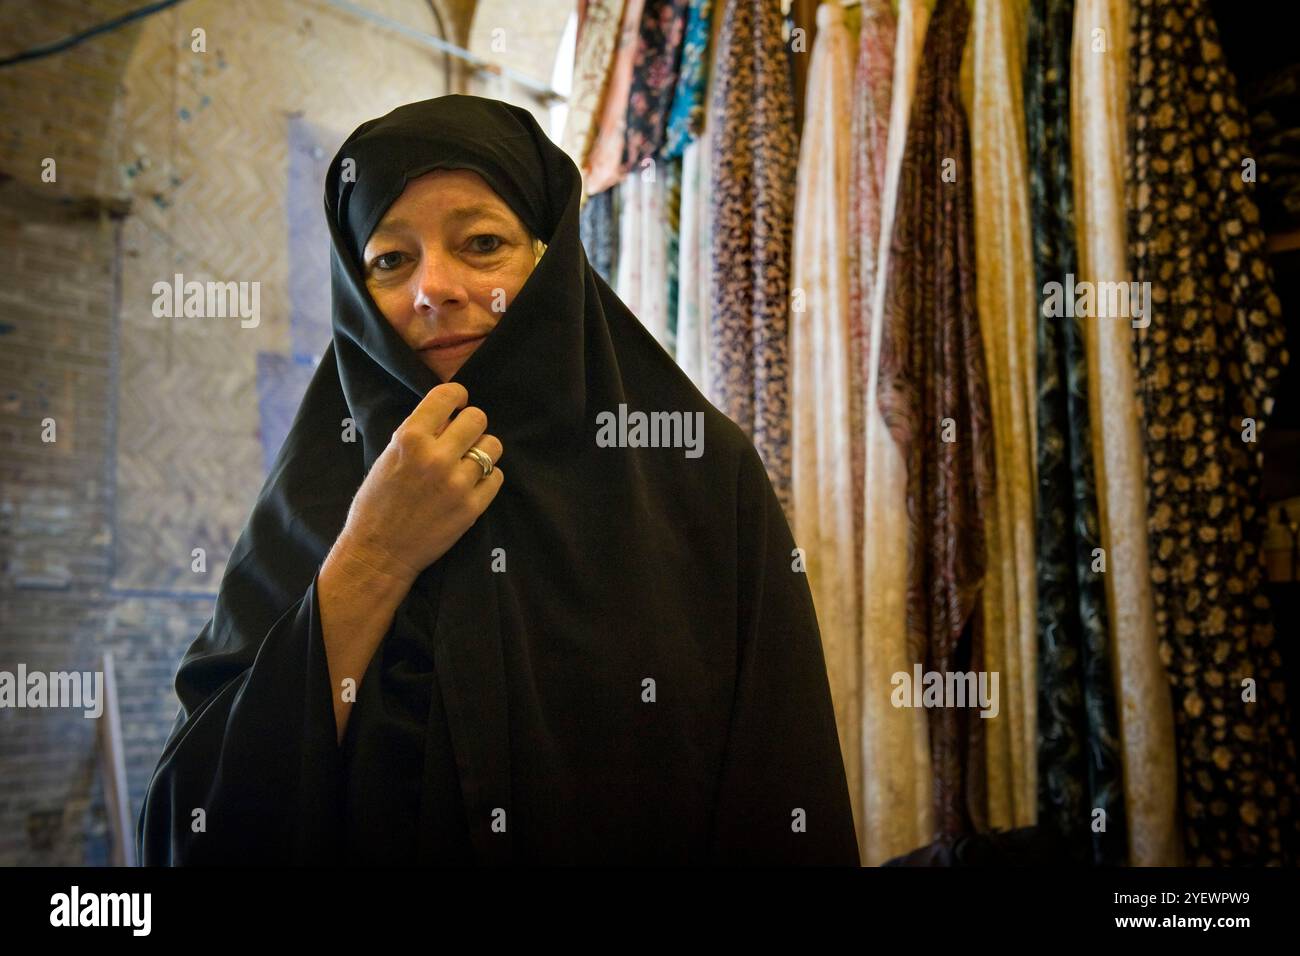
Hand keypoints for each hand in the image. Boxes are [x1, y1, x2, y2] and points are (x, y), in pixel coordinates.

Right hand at [333, 382, 503, 585]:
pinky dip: (487, 478)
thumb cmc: (378, 503)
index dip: (457, 396)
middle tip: (464, 437)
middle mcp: (435, 457)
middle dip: (471, 425)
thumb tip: (449, 415)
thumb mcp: (389, 457)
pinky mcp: (472, 507)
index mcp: (409, 439)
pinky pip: (497, 477)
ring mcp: (457, 483)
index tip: (458, 403)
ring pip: (493, 447)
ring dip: (483, 451)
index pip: (448, 396)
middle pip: (478, 418)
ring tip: (468, 462)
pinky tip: (471, 484)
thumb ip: (418, 434)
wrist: (379, 551)